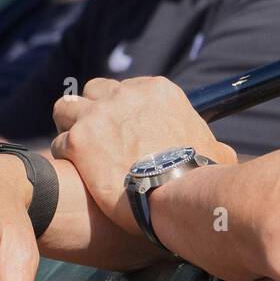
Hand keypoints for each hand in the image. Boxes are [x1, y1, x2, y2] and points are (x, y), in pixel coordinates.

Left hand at [52, 77, 235, 231]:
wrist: (178, 192)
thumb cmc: (201, 175)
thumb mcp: (216, 150)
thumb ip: (211, 144)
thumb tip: (221, 154)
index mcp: (158, 91)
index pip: (128, 88)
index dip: (122, 110)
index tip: (123, 130)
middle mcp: (126, 94)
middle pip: (95, 90)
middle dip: (94, 111)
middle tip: (97, 137)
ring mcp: (99, 114)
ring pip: (66, 107)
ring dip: (69, 126)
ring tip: (76, 149)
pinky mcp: (79, 139)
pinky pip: (58, 143)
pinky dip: (64, 157)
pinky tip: (75, 173)